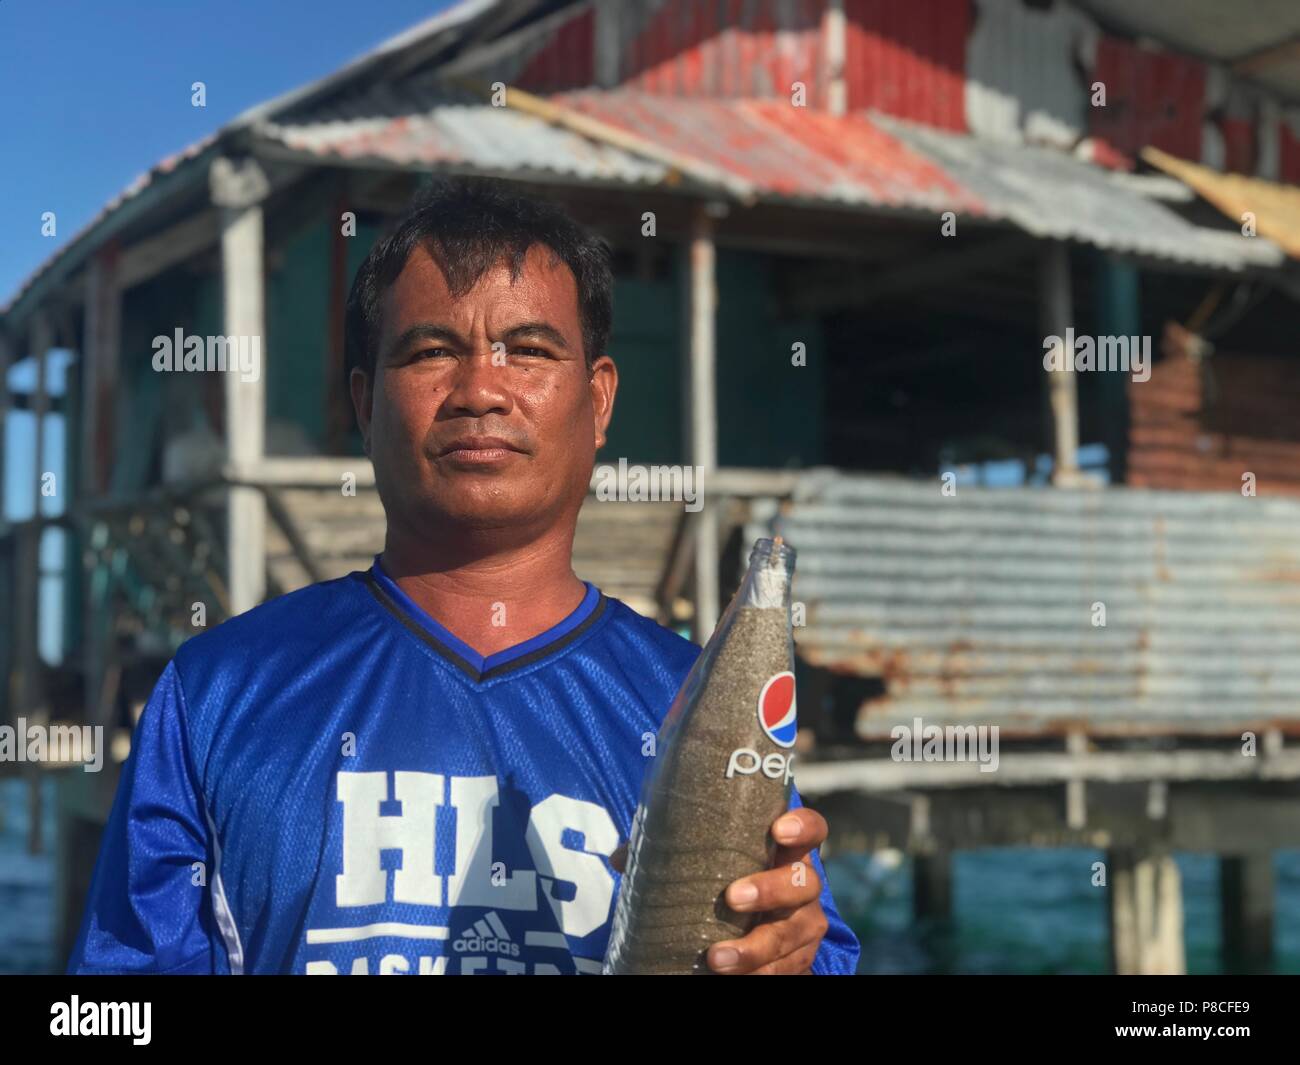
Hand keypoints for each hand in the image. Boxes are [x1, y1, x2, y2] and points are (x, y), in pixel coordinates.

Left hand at [608, 806, 829, 974]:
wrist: (750, 921)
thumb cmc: (725, 875)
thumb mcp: (706, 858)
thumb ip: (671, 849)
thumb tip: (621, 857)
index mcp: (786, 850)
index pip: (812, 829)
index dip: (802, 827)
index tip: (778, 830)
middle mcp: (804, 885)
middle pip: (804, 884)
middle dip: (770, 890)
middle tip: (732, 897)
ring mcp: (804, 924)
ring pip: (793, 935)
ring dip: (755, 948)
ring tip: (717, 958)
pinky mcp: (798, 959)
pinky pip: (787, 971)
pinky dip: (759, 976)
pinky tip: (731, 980)